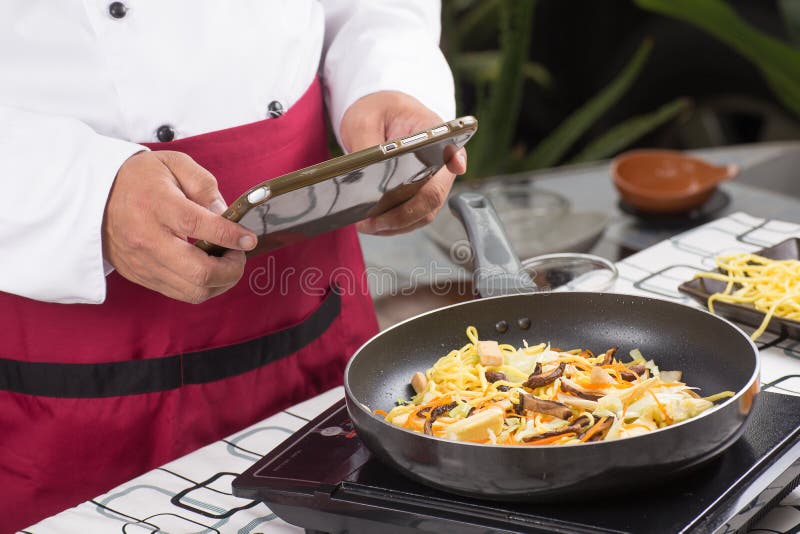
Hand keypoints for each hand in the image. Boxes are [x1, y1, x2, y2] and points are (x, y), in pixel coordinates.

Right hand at [102, 151, 257, 303]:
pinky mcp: (140, 276)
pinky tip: (210, 270)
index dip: (230, 236)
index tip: (248, 238)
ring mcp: (143, 263)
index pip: (199, 226)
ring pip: (193, 291)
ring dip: (221, 282)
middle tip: (239, 255)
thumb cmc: (139, 178)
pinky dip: (203, 287)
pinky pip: (180, 293)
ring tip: (227, 263)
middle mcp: (148, 239)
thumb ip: (204, 185)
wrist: (93, 196)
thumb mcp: (174, 163)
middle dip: (231, 269)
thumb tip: (225, 213)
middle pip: (199, 272)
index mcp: (157, 205)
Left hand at [340, 91, 467, 234]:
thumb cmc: (378, 111)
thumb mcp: (365, 120)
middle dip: (403, 214)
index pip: (451, 151)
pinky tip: (372, 224)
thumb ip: (367, 145)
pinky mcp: (420, 196)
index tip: (457, 164)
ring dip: (396, 225)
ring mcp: (433, 182)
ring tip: (366, 225)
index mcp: (436, 133)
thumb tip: (362, 176)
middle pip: (433, 196)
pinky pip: (412, 218)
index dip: (455, 162)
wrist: (381, 115)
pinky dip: (393, 225)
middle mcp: (442, 162)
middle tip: (372, 220)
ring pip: (423, 213)